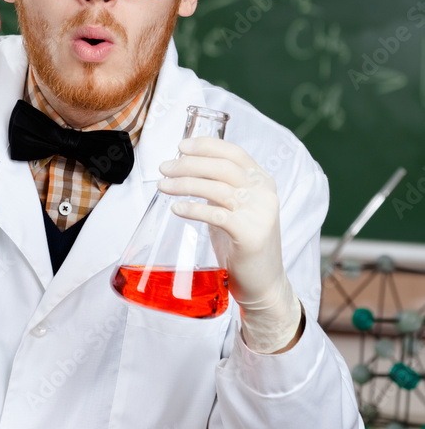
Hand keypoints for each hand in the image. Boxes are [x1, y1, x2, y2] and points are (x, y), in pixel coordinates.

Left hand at [158, 137, 302, 351]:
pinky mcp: (250, 234)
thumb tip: (186, 168)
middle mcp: (264, 193)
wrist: (264, 283)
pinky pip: (217, 215)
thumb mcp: (236, 209)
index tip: (181, 146)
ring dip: (185, 183)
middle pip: (222, 167)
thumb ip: (221, 188)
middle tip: (164, 168)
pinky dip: (193, 209)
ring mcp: (260, 213)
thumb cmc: (243, 245)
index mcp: (262, 181)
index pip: (233, 152)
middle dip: (188, 164)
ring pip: (217, 188)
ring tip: (163, 186)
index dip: (206, 145)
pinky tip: (176, 208)